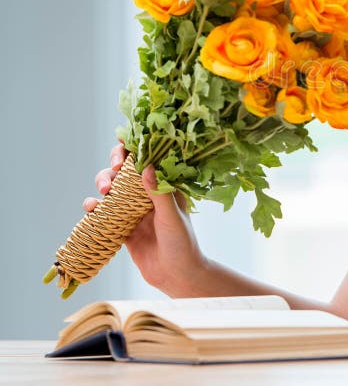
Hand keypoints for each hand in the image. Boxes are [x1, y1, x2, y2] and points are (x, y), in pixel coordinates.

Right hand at [83, 141, 207, 295]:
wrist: (176, 275)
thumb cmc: (182, 243)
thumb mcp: (172, 216)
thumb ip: (158, 193)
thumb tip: (145, 166)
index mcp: (164, 187)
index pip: (147, 160)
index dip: (133, 149)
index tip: (122, 146)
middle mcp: (147, 195)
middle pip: (124, 172)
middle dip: (114, 168)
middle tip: (113, 173)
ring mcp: (133, 211)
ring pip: (111, 190)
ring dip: (102, 185)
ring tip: (101, 194)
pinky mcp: (121, 227)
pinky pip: (103, 213)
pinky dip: (94, 209)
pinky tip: (90, 210)